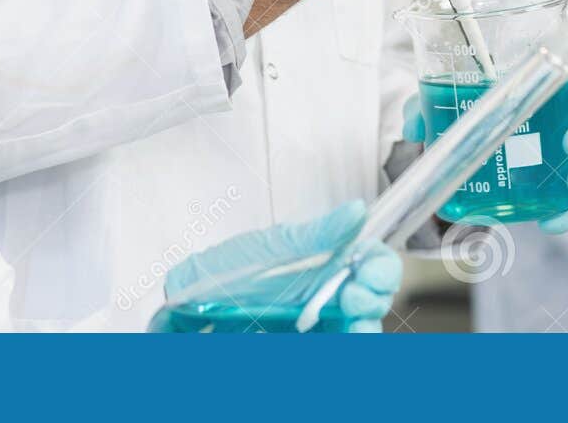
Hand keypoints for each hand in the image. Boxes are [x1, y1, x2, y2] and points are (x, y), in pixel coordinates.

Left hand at [150, 200, 402, 332]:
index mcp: (327, 268)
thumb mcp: (272, 247)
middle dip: (374, 300)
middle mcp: (329, 301)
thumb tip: (357, 211)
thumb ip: (317, 235)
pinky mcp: (299, 355)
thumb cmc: (227, 272)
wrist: (187, 307)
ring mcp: (316, 332)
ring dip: (362, 332)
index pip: (370, 266)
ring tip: (352, 328)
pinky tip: (334, 340)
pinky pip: (329, 354)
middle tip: (356, 297)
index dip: (380, 268)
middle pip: (371, 304)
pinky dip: (338, 347)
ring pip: (356, 336)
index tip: (371, 270)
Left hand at [401, 61, 567, 235]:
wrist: (469, 150)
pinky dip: (567, 213)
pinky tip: (550, 223)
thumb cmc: (470, 113)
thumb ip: (427, 107)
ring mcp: (567, 155)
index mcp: (546, 87)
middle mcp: (565, 118)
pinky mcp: (559, 188)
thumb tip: (414, 123)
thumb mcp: (443, 104)